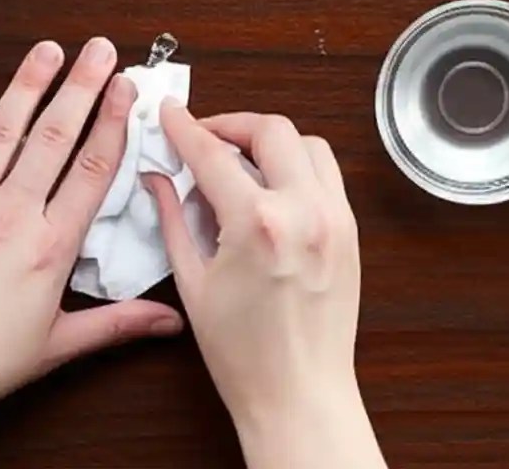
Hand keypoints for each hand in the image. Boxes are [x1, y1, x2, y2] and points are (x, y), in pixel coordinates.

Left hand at [0, 37, 180, 423]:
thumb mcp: (58, 346)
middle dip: (81, 87)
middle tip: (99, 50)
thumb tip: (170, 321)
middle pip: (54, 137)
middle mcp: (9, 217)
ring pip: (1, 131)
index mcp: (49, 248)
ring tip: (48, 50)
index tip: (127, 90)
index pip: (92, 170)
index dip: (114, 123)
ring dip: (27, 85)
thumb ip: (118, 324)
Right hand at [145, 105, 385, 468]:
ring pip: (308, 143)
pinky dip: (298, 166)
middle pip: (271, 129)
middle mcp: (303, 211)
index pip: (213, 153)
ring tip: (240, 160)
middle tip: (204, 137)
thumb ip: (173, 219)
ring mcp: (335, 219)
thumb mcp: (191, 281)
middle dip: (232, 123)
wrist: (298, 395)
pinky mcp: (349, 232)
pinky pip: (326, 176)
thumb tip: (159, 179)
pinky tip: (270, 186)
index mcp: (257, 222)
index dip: (184, 128)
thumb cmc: (243, 354)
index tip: (170, 114)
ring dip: (272, 141)